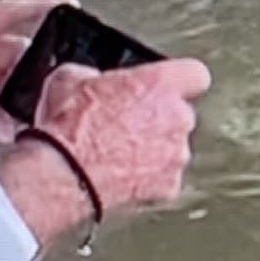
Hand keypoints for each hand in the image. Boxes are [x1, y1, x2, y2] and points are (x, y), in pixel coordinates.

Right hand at [24, 57, 210, 220]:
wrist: (65, 174)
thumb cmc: (70, 127)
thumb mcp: (70, 78)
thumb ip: (94, 75)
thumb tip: (91, 80)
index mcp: (161, 84)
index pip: (194, 73)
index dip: (179, 80)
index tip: (165, 86)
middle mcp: (178, 118)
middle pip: (181, 113)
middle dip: (159, 118)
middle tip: (127, 124)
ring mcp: (177, 155)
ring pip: (174, 148)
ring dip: (154, 150)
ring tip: (118, 153)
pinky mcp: (169, 187)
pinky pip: (164, 179)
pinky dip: (148, 179)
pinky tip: (120, 175)